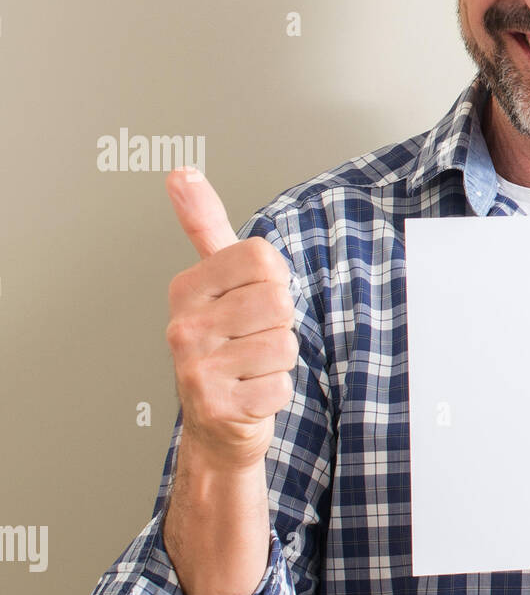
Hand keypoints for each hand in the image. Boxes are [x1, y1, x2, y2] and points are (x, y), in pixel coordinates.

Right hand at [164, 168, 297, 470]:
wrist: (216, 421)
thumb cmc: (224, 345)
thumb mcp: (214, 280)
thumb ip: (204, 225)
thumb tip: (181, 173)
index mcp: (187, 288)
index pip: (264, 258)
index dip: (273, 281)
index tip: (251, 298)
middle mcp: (184, 327)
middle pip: (278, 302)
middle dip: (279, 324)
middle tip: (253, 337)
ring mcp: (197, 369)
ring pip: (284, 345)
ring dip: (280, 360)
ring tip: (252, 365)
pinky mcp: (218, 407)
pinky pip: (281, 387)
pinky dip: (276, 393)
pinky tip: (251, 392)